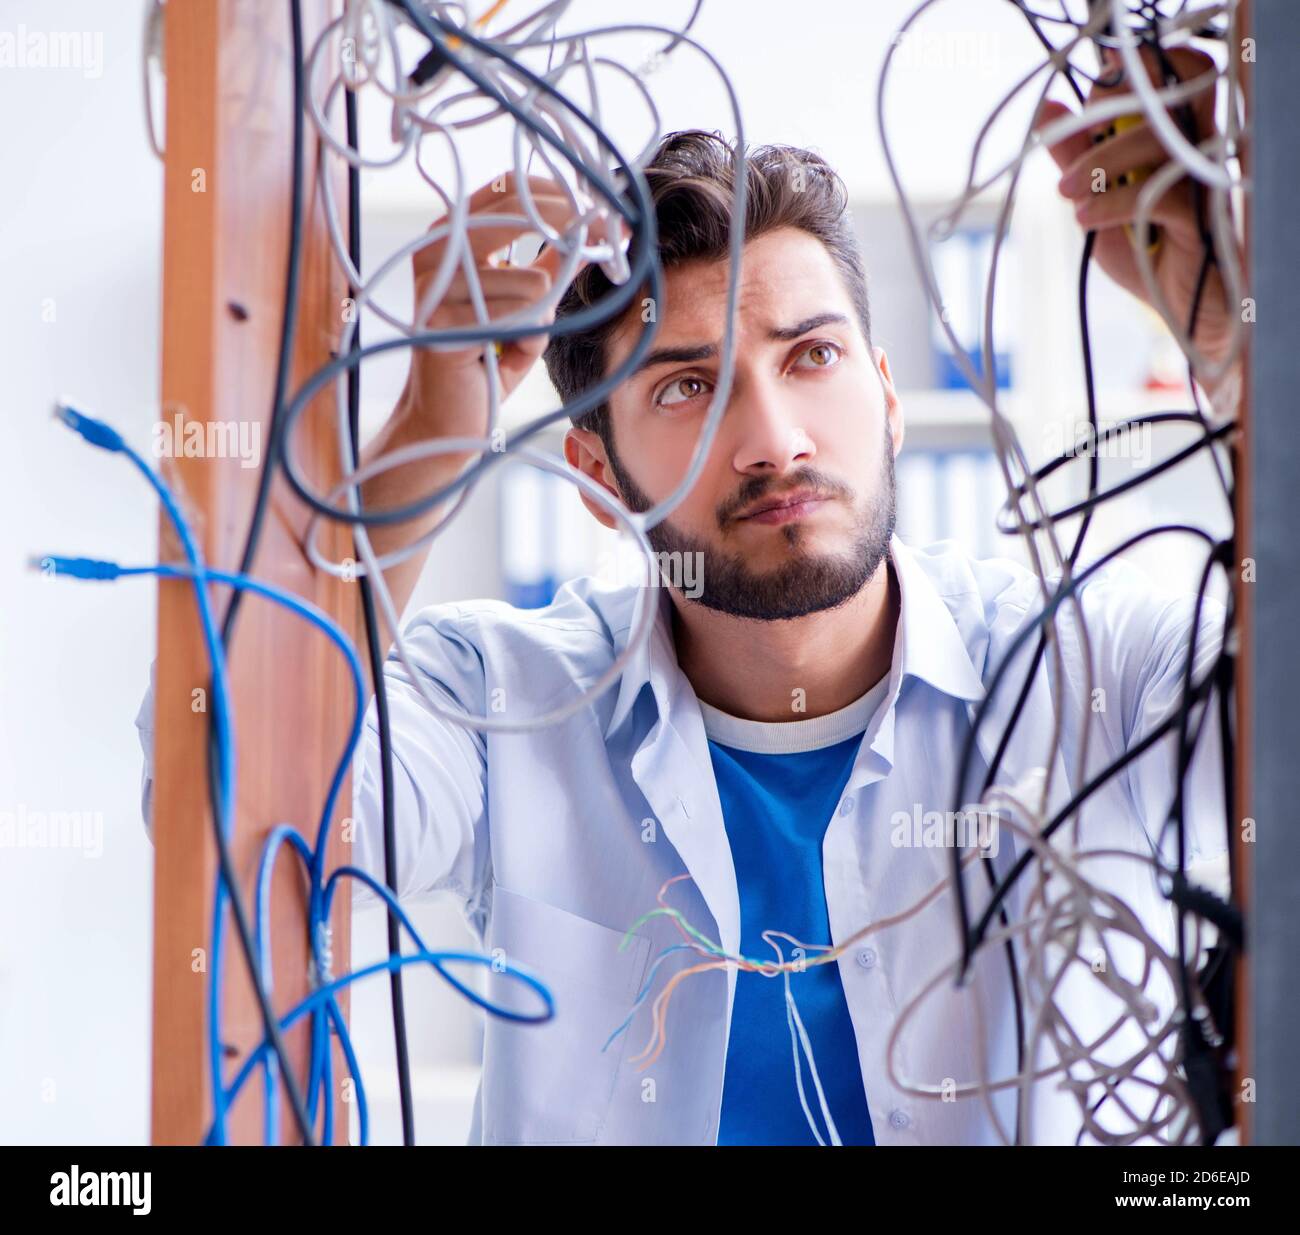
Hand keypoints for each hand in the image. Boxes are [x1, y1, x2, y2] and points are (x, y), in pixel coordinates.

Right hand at [397, 171, 583, 441]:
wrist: (446, 418)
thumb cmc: (484, 359)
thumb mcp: (525, 303)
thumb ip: (553, 264)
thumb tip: (597, 232)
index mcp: (448, 234)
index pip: (508, 187)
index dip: (562, 194)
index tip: (605, 210)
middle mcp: (435, 250)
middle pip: (521, 216)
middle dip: (576, 230)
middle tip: (611, 243)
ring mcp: (436, 286)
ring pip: (532, 282)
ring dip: (540, 318)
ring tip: (514, 342)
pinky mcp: (446, 325)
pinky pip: (523, 320)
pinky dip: (527, 343)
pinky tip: (502, 358)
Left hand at [1037, 45, 1239, 389]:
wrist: (1180, 315)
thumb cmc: (1147, 256)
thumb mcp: (1097, 203)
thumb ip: (1076, 157)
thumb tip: (1047, 112)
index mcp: (1179, 134)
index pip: (1166, 73)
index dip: (1120, 78)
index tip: (1077, 113)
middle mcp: (1200, 147)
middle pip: (1174, 86)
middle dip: (1112, 106)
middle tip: (1069, 144)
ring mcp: (1206, 180)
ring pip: (1161, 136)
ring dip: (1100, 161)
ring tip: (1067, 194)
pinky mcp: (1204, 218)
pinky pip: (1159, 194)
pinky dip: (1109, 204)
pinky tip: (1086, 221)